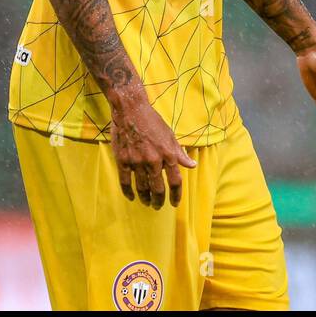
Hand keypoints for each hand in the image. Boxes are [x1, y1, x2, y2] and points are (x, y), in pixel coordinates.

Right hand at [108, 85, 196, 207]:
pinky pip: (125, 181)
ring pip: (142, 187)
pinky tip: (132, 197)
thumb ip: (179, 153)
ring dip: (145, 198)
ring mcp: (137, 161)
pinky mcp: (123, 160)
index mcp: (168, 154)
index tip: (175, 203)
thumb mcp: (170, 135)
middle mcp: (154, 160)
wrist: (131, 110)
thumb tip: (192, 165)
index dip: (176, 195)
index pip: (175, 181)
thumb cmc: (152, 121)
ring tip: (147, 203)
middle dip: (159, 200)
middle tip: (158, 206)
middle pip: (158, 188)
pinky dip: (128, 192)